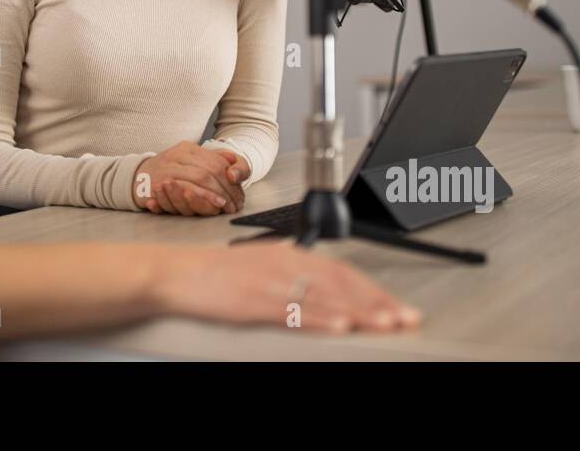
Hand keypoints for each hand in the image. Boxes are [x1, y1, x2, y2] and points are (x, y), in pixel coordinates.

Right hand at [134, 142, 247, 215]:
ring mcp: (166, 168)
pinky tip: (204, 206)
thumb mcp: (191, 161)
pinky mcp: (157, 183)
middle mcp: (177, 155)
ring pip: (196, 180)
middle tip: (232, 204)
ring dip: (212, 196)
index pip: (215, 162)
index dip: (229, 180)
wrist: (138, 176)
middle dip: (223, 190)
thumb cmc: (170, 171)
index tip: (237, 194)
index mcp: (188, 149)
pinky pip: (181, 191)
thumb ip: (213, 160)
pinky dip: (196, 200)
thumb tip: (232, 162)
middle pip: (207, 172)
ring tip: (222, 205)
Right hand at [155, 241, 421, 333]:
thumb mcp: (261, 266)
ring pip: (324, 297)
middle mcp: (284, 264)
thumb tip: (327, 292)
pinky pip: (292, 311)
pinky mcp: (253, 301)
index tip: (396, 306)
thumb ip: (293, 275)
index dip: (372, 290)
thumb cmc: (214, 274)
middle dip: (376, 302)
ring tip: (385, 324)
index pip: (341, 271)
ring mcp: (269, 283)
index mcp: (288, 254)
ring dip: (358, 311)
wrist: (175, 274)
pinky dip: (319, 318)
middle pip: (340, 283)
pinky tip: (339, 326)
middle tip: (404, 318)